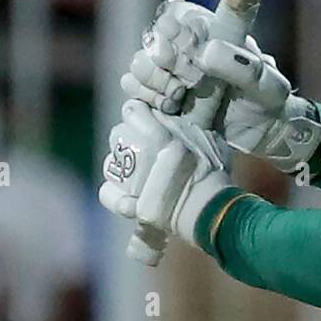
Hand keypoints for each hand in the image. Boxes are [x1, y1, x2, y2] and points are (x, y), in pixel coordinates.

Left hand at [98, 99, 233, 244]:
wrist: (211, 210)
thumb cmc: (214, 174)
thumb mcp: (210, 141)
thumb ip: (190, 128)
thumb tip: (180, 122)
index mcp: (160, 135)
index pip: (131, 110)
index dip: (137, 112)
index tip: (145, 117)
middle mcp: (141, 154)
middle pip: (118, 134)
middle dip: (129, 136)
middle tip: (144, 145)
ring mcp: (133, 180)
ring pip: (111, 162)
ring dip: (120, 162)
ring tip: (134, 169)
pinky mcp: (130, 203)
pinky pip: (107, 192)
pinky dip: (114, 192)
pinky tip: (125, 193)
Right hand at [122, 0, 320, 173]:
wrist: (262, 135)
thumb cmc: (268, 101)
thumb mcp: (268, 84)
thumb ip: (242, 66)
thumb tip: (205, 52)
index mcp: (211, 33)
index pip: (176, 13)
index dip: (176, 27)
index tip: (191, 48)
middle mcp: (185, 50)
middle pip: (152, 38)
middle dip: (165, 59)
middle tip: (188, 79)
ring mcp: (169, 73)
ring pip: (139, 63)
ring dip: (155, 80)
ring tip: (180, 96)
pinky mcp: (158, 98)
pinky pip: (133, 88)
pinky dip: (147, 97)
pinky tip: (171, 108)